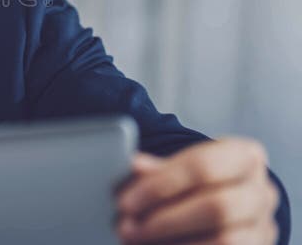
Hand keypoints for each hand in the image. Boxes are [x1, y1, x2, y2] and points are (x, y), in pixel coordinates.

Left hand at [116, 138, 279, 243]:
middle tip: (127, 227)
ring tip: (138, 239)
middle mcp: (262, 190)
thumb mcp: (180, 168)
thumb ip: (157, 168)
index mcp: (244, 155)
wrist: (226, 203)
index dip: (160, 185)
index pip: (202, 166)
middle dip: (165, 220)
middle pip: (216, 207)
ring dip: (175, 242)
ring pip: (225, 239)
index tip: (126, 201)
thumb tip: (131, 166)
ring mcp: (264, 225)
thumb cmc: (198, 181)